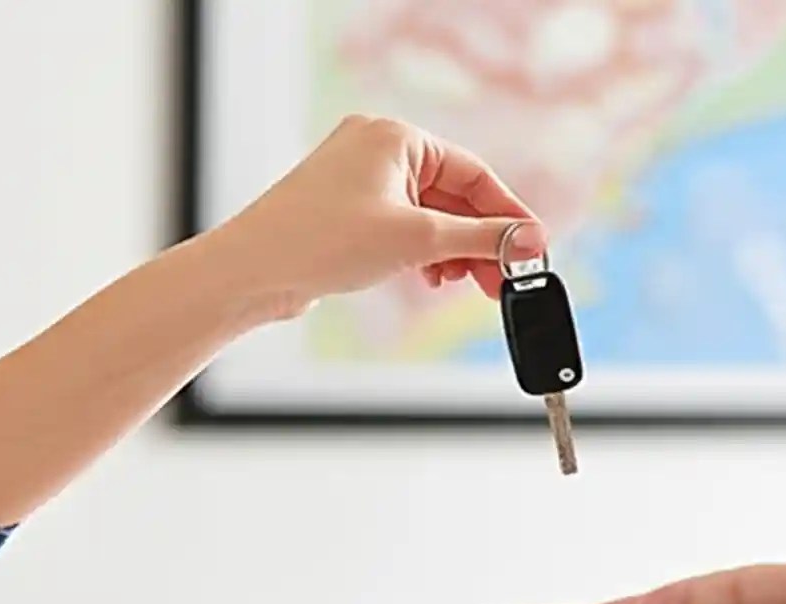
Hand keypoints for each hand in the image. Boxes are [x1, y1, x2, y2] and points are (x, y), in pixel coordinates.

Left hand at [207, 114, 545, 319]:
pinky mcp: (347, 213)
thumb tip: (531, 240)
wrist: (252, 273)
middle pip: (453, 196)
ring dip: (454, 252)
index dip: (508, 215)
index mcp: (395, 136)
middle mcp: (377, 150)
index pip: (473, 173)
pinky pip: (404, 228)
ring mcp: (360, 182)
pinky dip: (424, 253)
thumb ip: (482, 238)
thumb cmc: (321, 241)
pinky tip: (432, 279)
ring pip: (430, 216)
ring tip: (470, 285)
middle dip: (480, 241)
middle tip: (506, 280)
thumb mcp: (418, 239)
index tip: (534, 248)